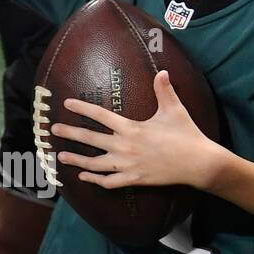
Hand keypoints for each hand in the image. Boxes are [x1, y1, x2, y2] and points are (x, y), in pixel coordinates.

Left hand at [53, 71, 218, 189]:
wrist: (200, 164)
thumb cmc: (187, 135)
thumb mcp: (174, 110)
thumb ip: (164, 90)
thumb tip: (162, 71)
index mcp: (131, 128)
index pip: (100, 116)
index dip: (82, 108)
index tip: (67, 104)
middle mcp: (125, 146)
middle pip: (91, 139)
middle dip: (70, 133)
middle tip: (53, 130)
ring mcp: (128, 165)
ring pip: (95, 164)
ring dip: (76, 160)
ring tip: (60, 157)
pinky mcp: (134, 179)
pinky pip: (109, 182)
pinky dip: (94, 180)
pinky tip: (83, 176)